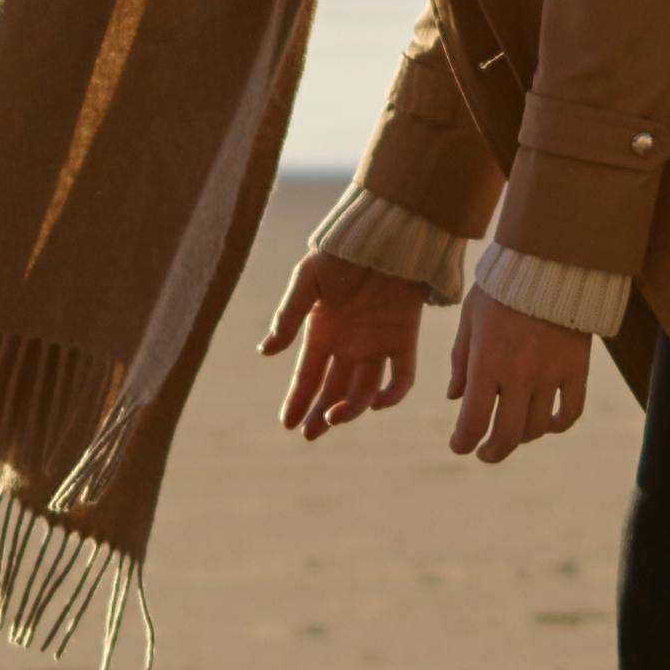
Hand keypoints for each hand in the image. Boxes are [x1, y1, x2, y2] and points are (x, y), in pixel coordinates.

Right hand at [261, 252, 423, 441]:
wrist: (384, 234)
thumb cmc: (342, 253)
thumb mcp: (307, 281)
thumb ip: (289, 316)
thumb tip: (265, 352)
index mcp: (323, 332)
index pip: (308, 376)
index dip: (298, 400)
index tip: (287, 423)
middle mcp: (349, 344)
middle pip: (334, 390)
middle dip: (322, 415)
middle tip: (310, 435)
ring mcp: (377, 344)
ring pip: (365, 390)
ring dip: (351, 409)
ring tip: (334, 418)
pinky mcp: (404, 339)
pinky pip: (402, 377)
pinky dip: (394, 395)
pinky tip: (377, 404)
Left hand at [444, 291, 595, 464]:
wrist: (549, 262)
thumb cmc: (500, 288)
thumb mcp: (470, 319)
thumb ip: (461, 360)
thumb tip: (455, 398)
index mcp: (486, 364)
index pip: (473, 423)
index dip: (463, 443)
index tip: (459, 446)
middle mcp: (519, 376)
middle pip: (506, 436)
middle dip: (491, 452)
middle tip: (485, 453)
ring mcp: (550, 374)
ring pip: (537, 428)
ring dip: (521, 437)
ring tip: (512, 432)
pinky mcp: (577, 369)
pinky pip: (570, 412)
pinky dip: (558, 425)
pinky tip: (547, 424)